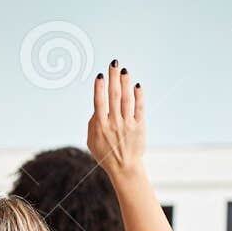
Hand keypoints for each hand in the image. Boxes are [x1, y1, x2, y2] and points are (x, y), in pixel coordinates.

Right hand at [87, 59, 144, 179]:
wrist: (124, 168)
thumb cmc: (105, 154)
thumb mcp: (91, 141)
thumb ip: (93, 123)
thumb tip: (97, 107)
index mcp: (100, 126)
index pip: (99, 102)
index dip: (99, 88)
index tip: (100, 75)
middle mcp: (113, 123)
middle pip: (113, 96)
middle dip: (113, 78)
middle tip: (114, 63)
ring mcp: (127, 124)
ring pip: (126, 99)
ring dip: (125, 82)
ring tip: (124, 70)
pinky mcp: (139, 126)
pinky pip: (139, 108)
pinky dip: (138, 96)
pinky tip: (137, 85)